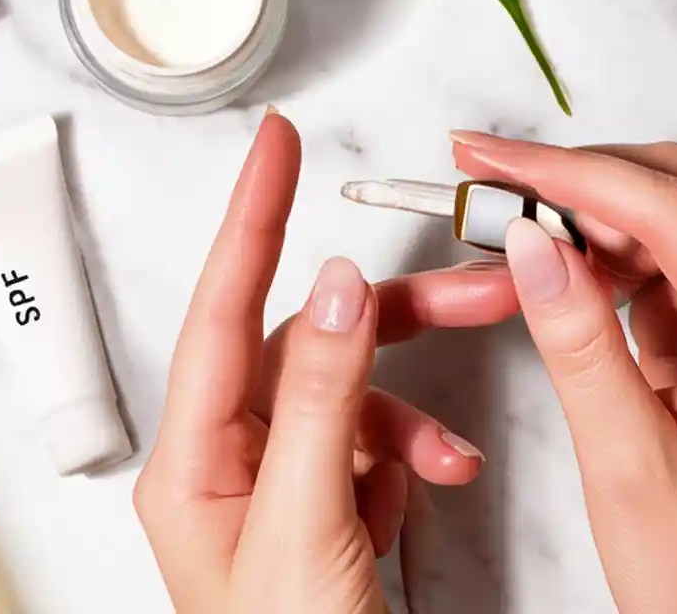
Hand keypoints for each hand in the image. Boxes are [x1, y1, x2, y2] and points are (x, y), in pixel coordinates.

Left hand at [135, 113, 519, 612]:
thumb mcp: (305, 531)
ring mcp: (281, 484)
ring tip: (460, 459)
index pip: (220, 312)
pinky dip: (415, 455)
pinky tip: (432, 486)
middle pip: (310, 346)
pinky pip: (375, 446)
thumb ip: (319, 400)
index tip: (276, 145)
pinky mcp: (328, 507)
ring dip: (416, 413)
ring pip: (354, 397)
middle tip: (483, 287)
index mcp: (192, 463)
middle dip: (396, 322)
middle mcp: (228, 461)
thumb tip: (337, 286)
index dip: (250, 219)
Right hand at [452, 131, 676, 613]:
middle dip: (571, 171)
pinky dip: (587, 240)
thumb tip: (526, 241)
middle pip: (673, 190)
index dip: (572, 175)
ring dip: (574, 200)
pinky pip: (647, 250)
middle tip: (477, 170)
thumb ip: (576, 342)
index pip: (672, 213)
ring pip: (658, 209)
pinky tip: (537, 249)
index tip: (489, 160)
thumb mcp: (621, 458)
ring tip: (490, 207)